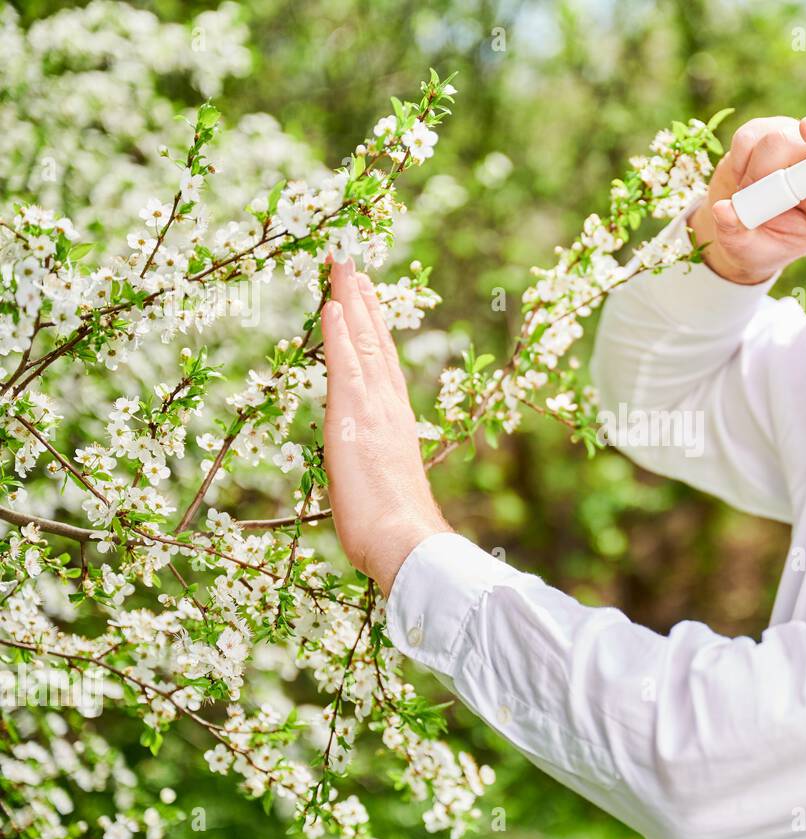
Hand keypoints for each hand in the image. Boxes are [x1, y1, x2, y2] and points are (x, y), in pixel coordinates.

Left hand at [320, 257, 449, 596]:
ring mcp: (374, 408)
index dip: (370, 328)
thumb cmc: (395, 529)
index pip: (379, 363)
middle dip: (362, 301)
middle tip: (350, 263)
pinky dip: (338, 331)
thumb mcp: (381, 487)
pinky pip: (344, 363)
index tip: (360, 297)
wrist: (406, 541)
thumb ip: (373, 466)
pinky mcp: (355, 417)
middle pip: (373, 342)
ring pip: (361, 342)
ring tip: (341, 266)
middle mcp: (388, 407)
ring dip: (350, 301)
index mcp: (393, 422)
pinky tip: (332, 303)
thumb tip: (367, 473)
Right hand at [688, 115, 805, 284]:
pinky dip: (740, 160)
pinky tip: (742, 179)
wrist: (736, 224)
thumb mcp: (751, 251)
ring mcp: (799, 144)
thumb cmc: (757, 244)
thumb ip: (738, 234)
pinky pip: (752, 135)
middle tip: (783, 169)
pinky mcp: (769, 129)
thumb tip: (723, 212)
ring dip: (758, 172)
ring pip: (783, 138)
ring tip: (750, 196)